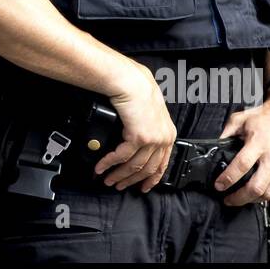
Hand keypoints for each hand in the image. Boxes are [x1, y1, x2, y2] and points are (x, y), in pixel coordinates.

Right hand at [95, 59, 176, 191]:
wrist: (131, 82)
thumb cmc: (137, 89)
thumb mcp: (149, 112)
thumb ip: (148, 127)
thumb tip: (136, 140)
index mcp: (168, 133)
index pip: (162, 163)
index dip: (152, 178)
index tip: (143, 187)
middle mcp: (163, 138)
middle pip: (148, 168)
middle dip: (131, 180)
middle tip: (119, 185)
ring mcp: (153, 139)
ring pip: (134, 166)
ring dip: (119, 175)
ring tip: (108, 179)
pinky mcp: (139, 137)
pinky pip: (122, 156)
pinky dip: (110, 163)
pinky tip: (101, 167)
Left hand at [213, 83, 269, 206]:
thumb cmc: (267, 116)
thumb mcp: (241, 119)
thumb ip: (226, 133)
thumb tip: (214, 145)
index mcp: (259, 142)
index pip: (241, 166)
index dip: (227, 179)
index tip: (219, 186)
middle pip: (256, 187)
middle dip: (239, 198)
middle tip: (229, 200)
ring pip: (269, 193)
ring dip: (253, 200)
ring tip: (242, 198)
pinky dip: (268, 194)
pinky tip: (259, 192)